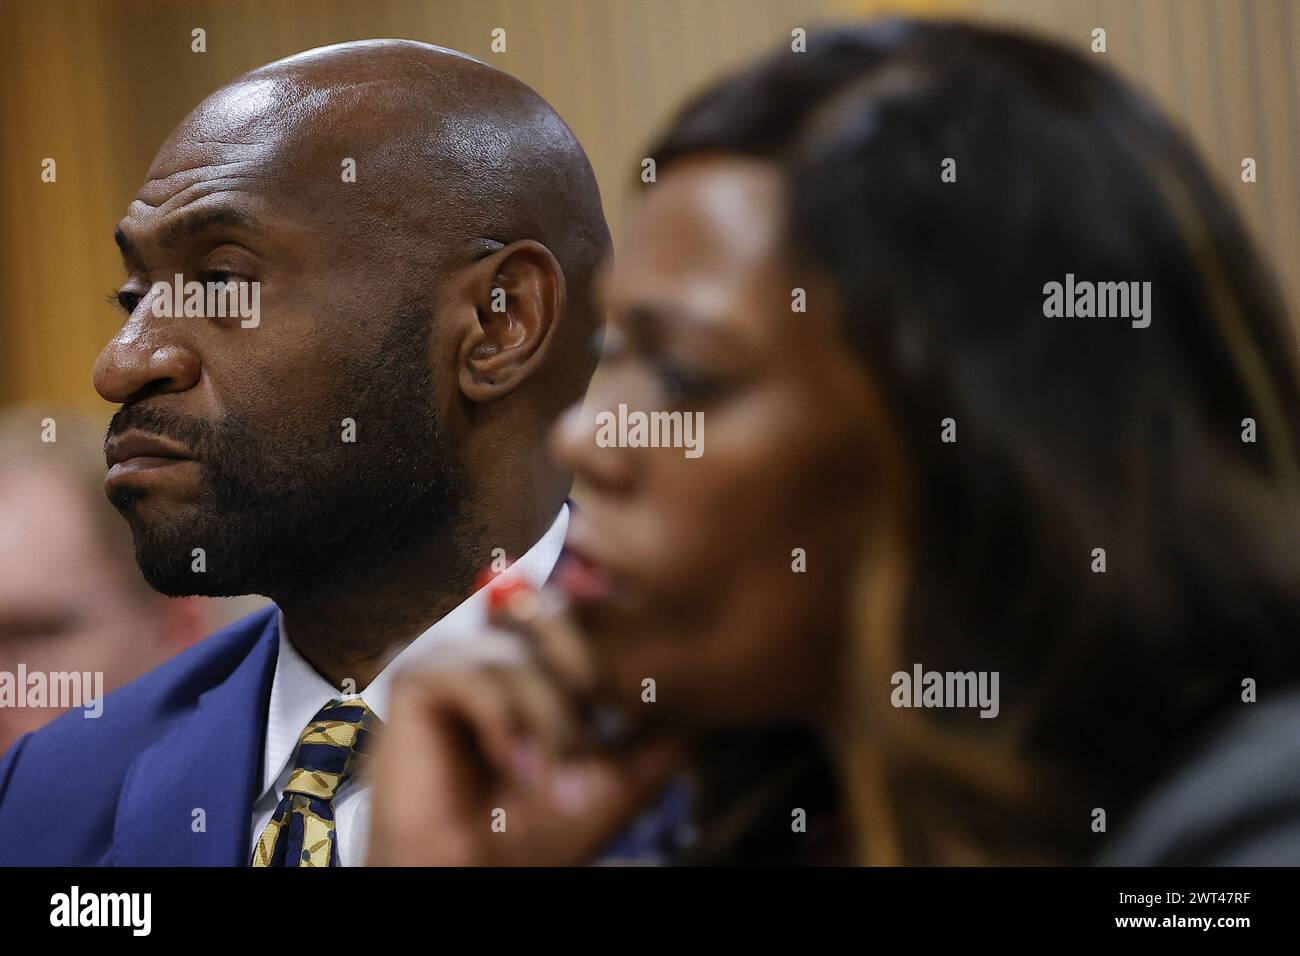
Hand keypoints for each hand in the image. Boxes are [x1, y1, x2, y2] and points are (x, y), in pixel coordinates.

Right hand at [367, 586, 683, 865]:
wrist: (481, 876)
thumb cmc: (544, 830)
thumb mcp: (626, 773)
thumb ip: (662, 727)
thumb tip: (704, 686)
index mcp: (542, 661)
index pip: (583, 612)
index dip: (609, 642)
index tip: (627, 693)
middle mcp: (499, 649)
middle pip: (555, 615)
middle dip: (584, 677)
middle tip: (584, 744)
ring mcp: (458, 659)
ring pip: (521, 653)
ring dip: (547, 720)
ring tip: (544, 775)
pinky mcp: (417, 679)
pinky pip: (475, 672)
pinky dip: (501, 721)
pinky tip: (507, 763)